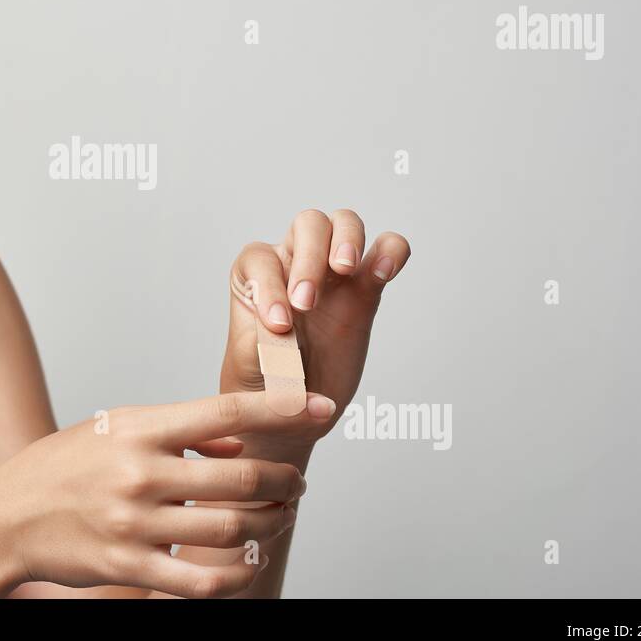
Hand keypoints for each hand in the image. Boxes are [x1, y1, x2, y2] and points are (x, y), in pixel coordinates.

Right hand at [0, 390, 334, 596]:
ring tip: (279, 517)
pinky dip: (238, 574)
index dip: (283, 409)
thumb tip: (237, 440)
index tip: (324, 407)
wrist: (5, 517)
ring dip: (271, 524)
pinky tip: (250, 562)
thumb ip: (178, 432)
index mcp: (140, 429)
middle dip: (286, 482)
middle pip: (242, 479)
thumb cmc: (63, 467)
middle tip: (298, 483)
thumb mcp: (115, 428)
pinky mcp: (132, 567)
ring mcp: (137, 524)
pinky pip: (203, 579)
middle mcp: (142, 474)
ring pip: (233, 530)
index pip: (227, 412)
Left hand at [221, 209, 409, 455]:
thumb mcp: (251, 367)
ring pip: (343, 223)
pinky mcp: (365, 292)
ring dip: (346, 239)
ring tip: (345, 269)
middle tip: (307, 303)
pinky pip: (386, 251)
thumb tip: (286, 326)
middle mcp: (292, 264)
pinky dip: (390, 252)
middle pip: (307, 225)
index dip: (269, 286)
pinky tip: (383, 273)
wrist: (289, 417)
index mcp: (253, 276)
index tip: (279, 326)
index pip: (261, 259)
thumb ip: (263, 341)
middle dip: (309, 258)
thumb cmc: (260, 386)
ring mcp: (332, 275)